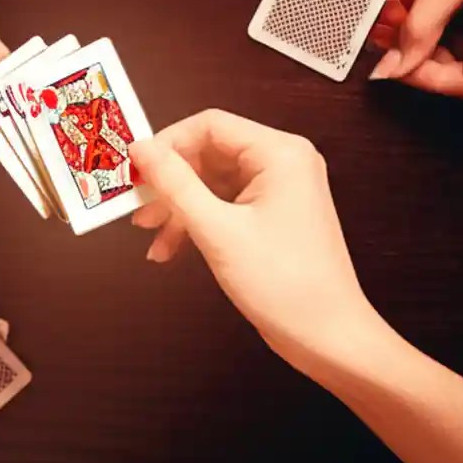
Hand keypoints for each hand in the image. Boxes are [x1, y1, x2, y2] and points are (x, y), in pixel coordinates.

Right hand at [128, 110, 378, 369]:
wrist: (328, 336)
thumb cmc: (285, 284)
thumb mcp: (218, 230)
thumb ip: (175, 185)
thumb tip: (140, 148)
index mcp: (280, 153)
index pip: (210, 125)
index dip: (167, 143)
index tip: (134, 168)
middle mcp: (283, 163)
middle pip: (209, 153)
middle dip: (169, 181)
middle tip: (136, 204)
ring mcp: (279, 190)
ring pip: (212, 182)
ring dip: (178, 206)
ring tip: (148, 233)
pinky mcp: (272, 216)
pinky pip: (225, 205)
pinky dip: (196, 222)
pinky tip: (170, 249)